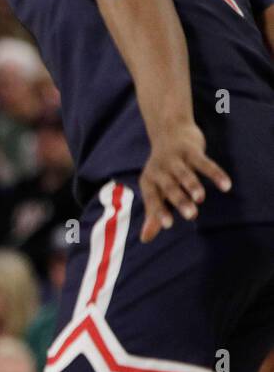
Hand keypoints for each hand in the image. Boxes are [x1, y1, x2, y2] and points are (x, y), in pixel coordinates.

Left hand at [139, 123, 230, 242]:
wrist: (169, 132)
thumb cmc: (163, 170)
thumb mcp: (155, 189)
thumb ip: (153, 214)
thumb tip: (145, 239)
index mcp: (149, 181)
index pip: (152, 198)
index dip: (159, 211)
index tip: (167, 226)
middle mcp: (160, 170)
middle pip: (169, 187)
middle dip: (179, 201)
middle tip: (191, 215)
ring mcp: (175, 159)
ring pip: (185, 174)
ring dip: (192, 186)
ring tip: (201, 199)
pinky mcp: (191, 150)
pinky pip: (205, 163)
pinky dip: (215, 174)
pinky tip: (226, 186)